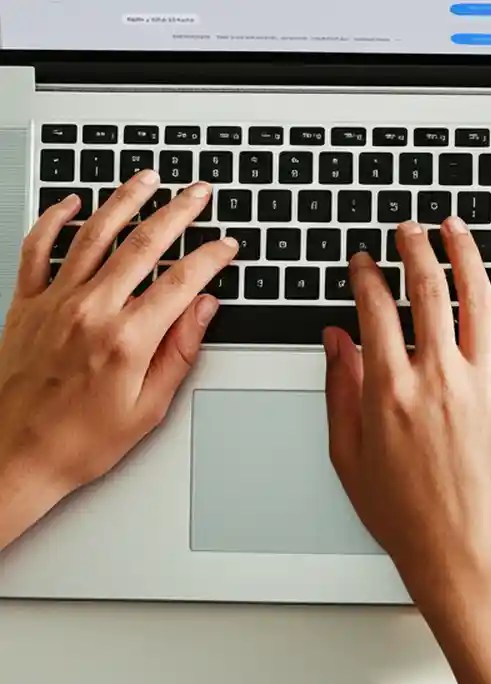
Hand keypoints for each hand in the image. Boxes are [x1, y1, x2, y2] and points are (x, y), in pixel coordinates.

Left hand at [0, 172, 236, 548]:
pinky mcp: (26, 304)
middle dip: (178, 212)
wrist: (13, 455)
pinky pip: (38, 248)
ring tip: (147, 179)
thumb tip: (203, 309)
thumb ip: (179, 351)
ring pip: (94, 234)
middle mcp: (91, 311)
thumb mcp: (149, 407)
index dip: (211, 257)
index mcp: (127, 339)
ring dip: (124, 200)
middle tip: (198, 193)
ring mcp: (55, 302)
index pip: (182, 281)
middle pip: (143, 244)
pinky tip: (71, 204)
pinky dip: (54, 220)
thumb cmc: (79, 441)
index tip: (227, 245)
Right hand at [325, 219, 490, 683]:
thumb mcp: (348, 455)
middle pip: (426, 288)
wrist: (463, 547)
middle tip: (406, 231)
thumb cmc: (405, 512)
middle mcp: (438, 377)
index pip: (375, 307)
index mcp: (390, 390)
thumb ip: (339, 389)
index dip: (365, 274)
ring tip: (452, 228)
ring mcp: (484, 382)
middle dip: (412, 248)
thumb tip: (335, 338)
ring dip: (463, 252)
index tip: (362, 262)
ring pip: (476, 295)